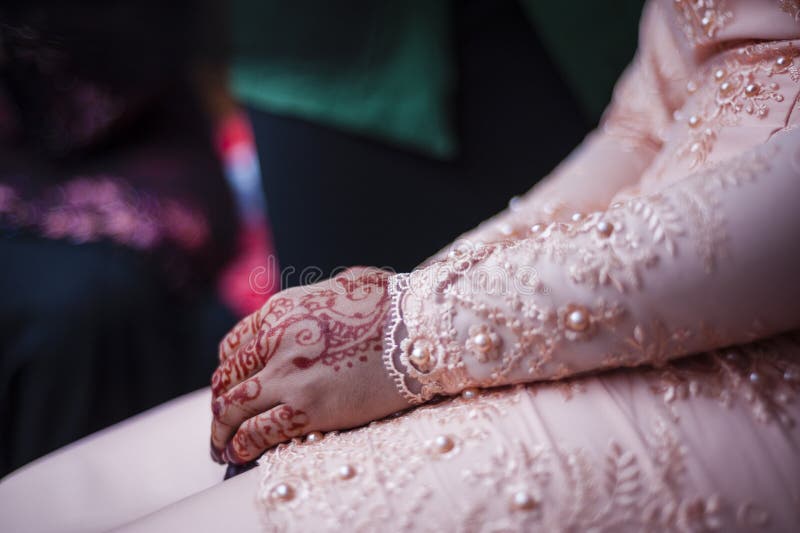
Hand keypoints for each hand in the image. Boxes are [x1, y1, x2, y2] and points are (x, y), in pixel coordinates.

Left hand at [209, 267, 409, 463]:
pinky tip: (240, 454)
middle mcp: (275, 342)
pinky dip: (242, 446)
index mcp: (280, 311)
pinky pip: (257, 432)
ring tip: (222, 448)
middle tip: (221, 424)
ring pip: (232, 408)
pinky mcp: (306, 407)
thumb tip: (314, 308)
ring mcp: (288, 376)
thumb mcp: (341, 287)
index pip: (233, 347)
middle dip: (219, 406)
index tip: (231, 389)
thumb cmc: (391, 304)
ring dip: (222, 431)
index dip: (228, 373)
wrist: (417, 328)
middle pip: (226, 380)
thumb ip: (314, 302)